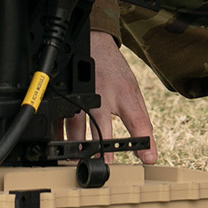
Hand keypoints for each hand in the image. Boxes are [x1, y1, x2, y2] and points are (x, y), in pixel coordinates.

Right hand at [71, 30, 157, 164]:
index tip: (147, 158)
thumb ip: (141, 122)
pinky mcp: (68, 94)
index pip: (138, 119)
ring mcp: (83, 94)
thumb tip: (147, 153)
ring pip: (76, 122)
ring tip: (78, 162)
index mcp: (125, 93)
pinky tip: (61, 148)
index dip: (143, 140)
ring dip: (77, 145)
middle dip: (102, 145)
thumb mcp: (134, 92)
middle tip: (103, 164)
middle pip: (102, 121)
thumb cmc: (116, 73)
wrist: (95, 43)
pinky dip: (60, 135)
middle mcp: (104, 94)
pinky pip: (60, 118)